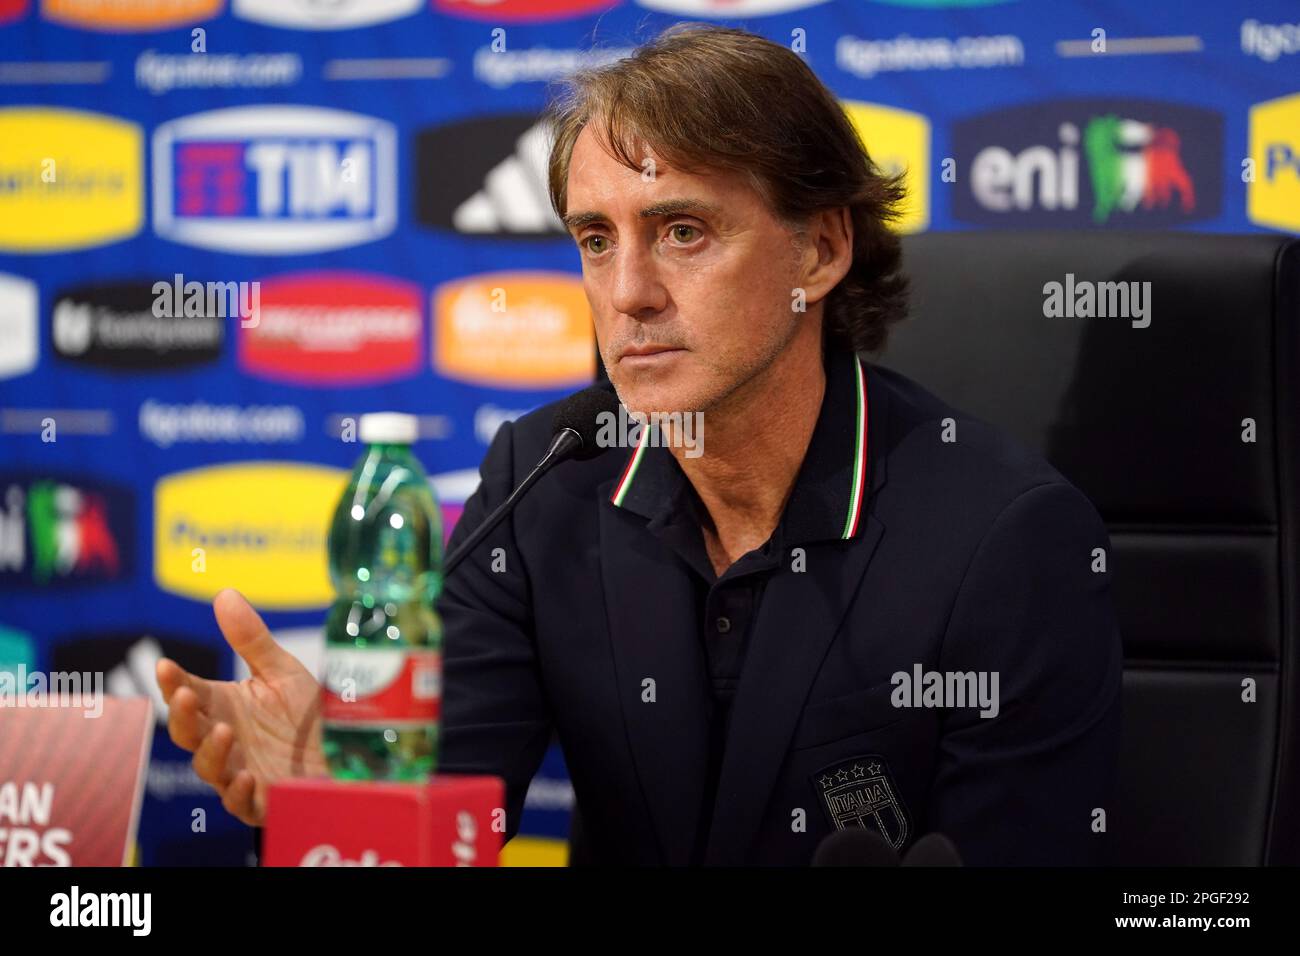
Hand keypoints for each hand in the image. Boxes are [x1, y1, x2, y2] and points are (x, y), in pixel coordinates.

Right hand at [156, 588, 327, 825]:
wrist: (340, 755)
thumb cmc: (303, 716)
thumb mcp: (281, 672)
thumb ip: (251, 640)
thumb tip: (224, 593)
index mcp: (224, 706)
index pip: (189, 692)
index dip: (173, 682)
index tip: (164, 666)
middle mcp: (224, 739)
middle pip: (189, 731)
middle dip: (184, 715)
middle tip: (188, 696)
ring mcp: (239, 771)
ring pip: (209, 768)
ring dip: (213, 751)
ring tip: (226, 731)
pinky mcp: (262, 800)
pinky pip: (242, 804)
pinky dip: (240, 793)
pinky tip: (246, 777)